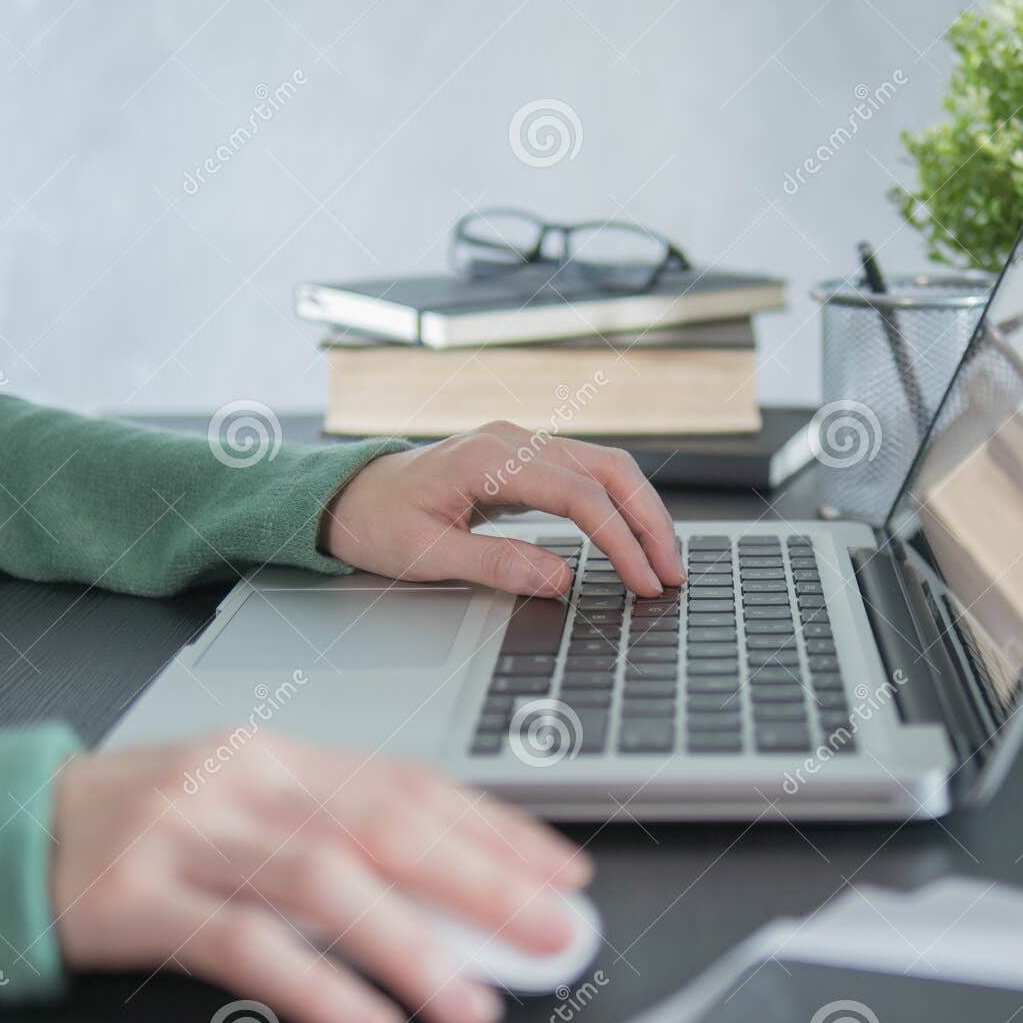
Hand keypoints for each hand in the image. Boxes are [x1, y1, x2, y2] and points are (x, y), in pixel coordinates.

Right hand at [51, 732, 591, 1022]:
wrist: (18, 829)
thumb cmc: (156, 823)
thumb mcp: (253, 807)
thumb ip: (342, 836)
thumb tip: (460, 894)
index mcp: (285, 755)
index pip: (413, 785)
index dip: (496, 828)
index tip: (562, 873)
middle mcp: (246, 782)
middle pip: (382, 826)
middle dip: (481, 880)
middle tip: (549, 931)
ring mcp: (190, 834)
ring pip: (322, 884)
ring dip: (411, 946)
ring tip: (473, 1001)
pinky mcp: (138, 897)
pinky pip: (244, 946)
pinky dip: (316, 987)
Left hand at [321, 421, 683, 597]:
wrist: (349, 495)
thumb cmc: (379, 523)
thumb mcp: (426, 554)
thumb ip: (495, 564)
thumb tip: (561, 579)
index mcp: (487, 458)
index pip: (578, 494)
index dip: (619, 539)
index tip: (642, 581)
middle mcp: (512, 441)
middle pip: (607, 470)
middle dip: (649, 522)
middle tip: (672, 573)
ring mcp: (522, 445)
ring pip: (606, 467)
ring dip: (642, 512)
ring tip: (663, 560)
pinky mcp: (527, 460)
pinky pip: (589, 475)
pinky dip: (620, 505)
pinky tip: (634, 537)